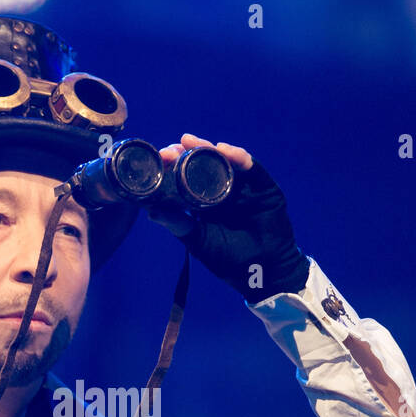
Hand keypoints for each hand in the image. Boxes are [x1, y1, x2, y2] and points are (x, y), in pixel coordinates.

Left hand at [147, 133, 308, 300]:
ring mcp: (245, 186)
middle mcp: (225, 189)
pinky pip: (251, 167)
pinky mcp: (263, 186)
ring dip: (210, 149)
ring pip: (226, 160)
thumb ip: (178, 224)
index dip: (176, 165)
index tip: (162, 158)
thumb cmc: (230, 260)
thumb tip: (151, 211)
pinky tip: (224, 151)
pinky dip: (238, 157)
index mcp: (207, 201)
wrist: (263, 273)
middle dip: (190, 152)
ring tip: (193, 143)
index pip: (190, 176)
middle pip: (206, 163)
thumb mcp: (198, 240)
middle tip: (174, 147)